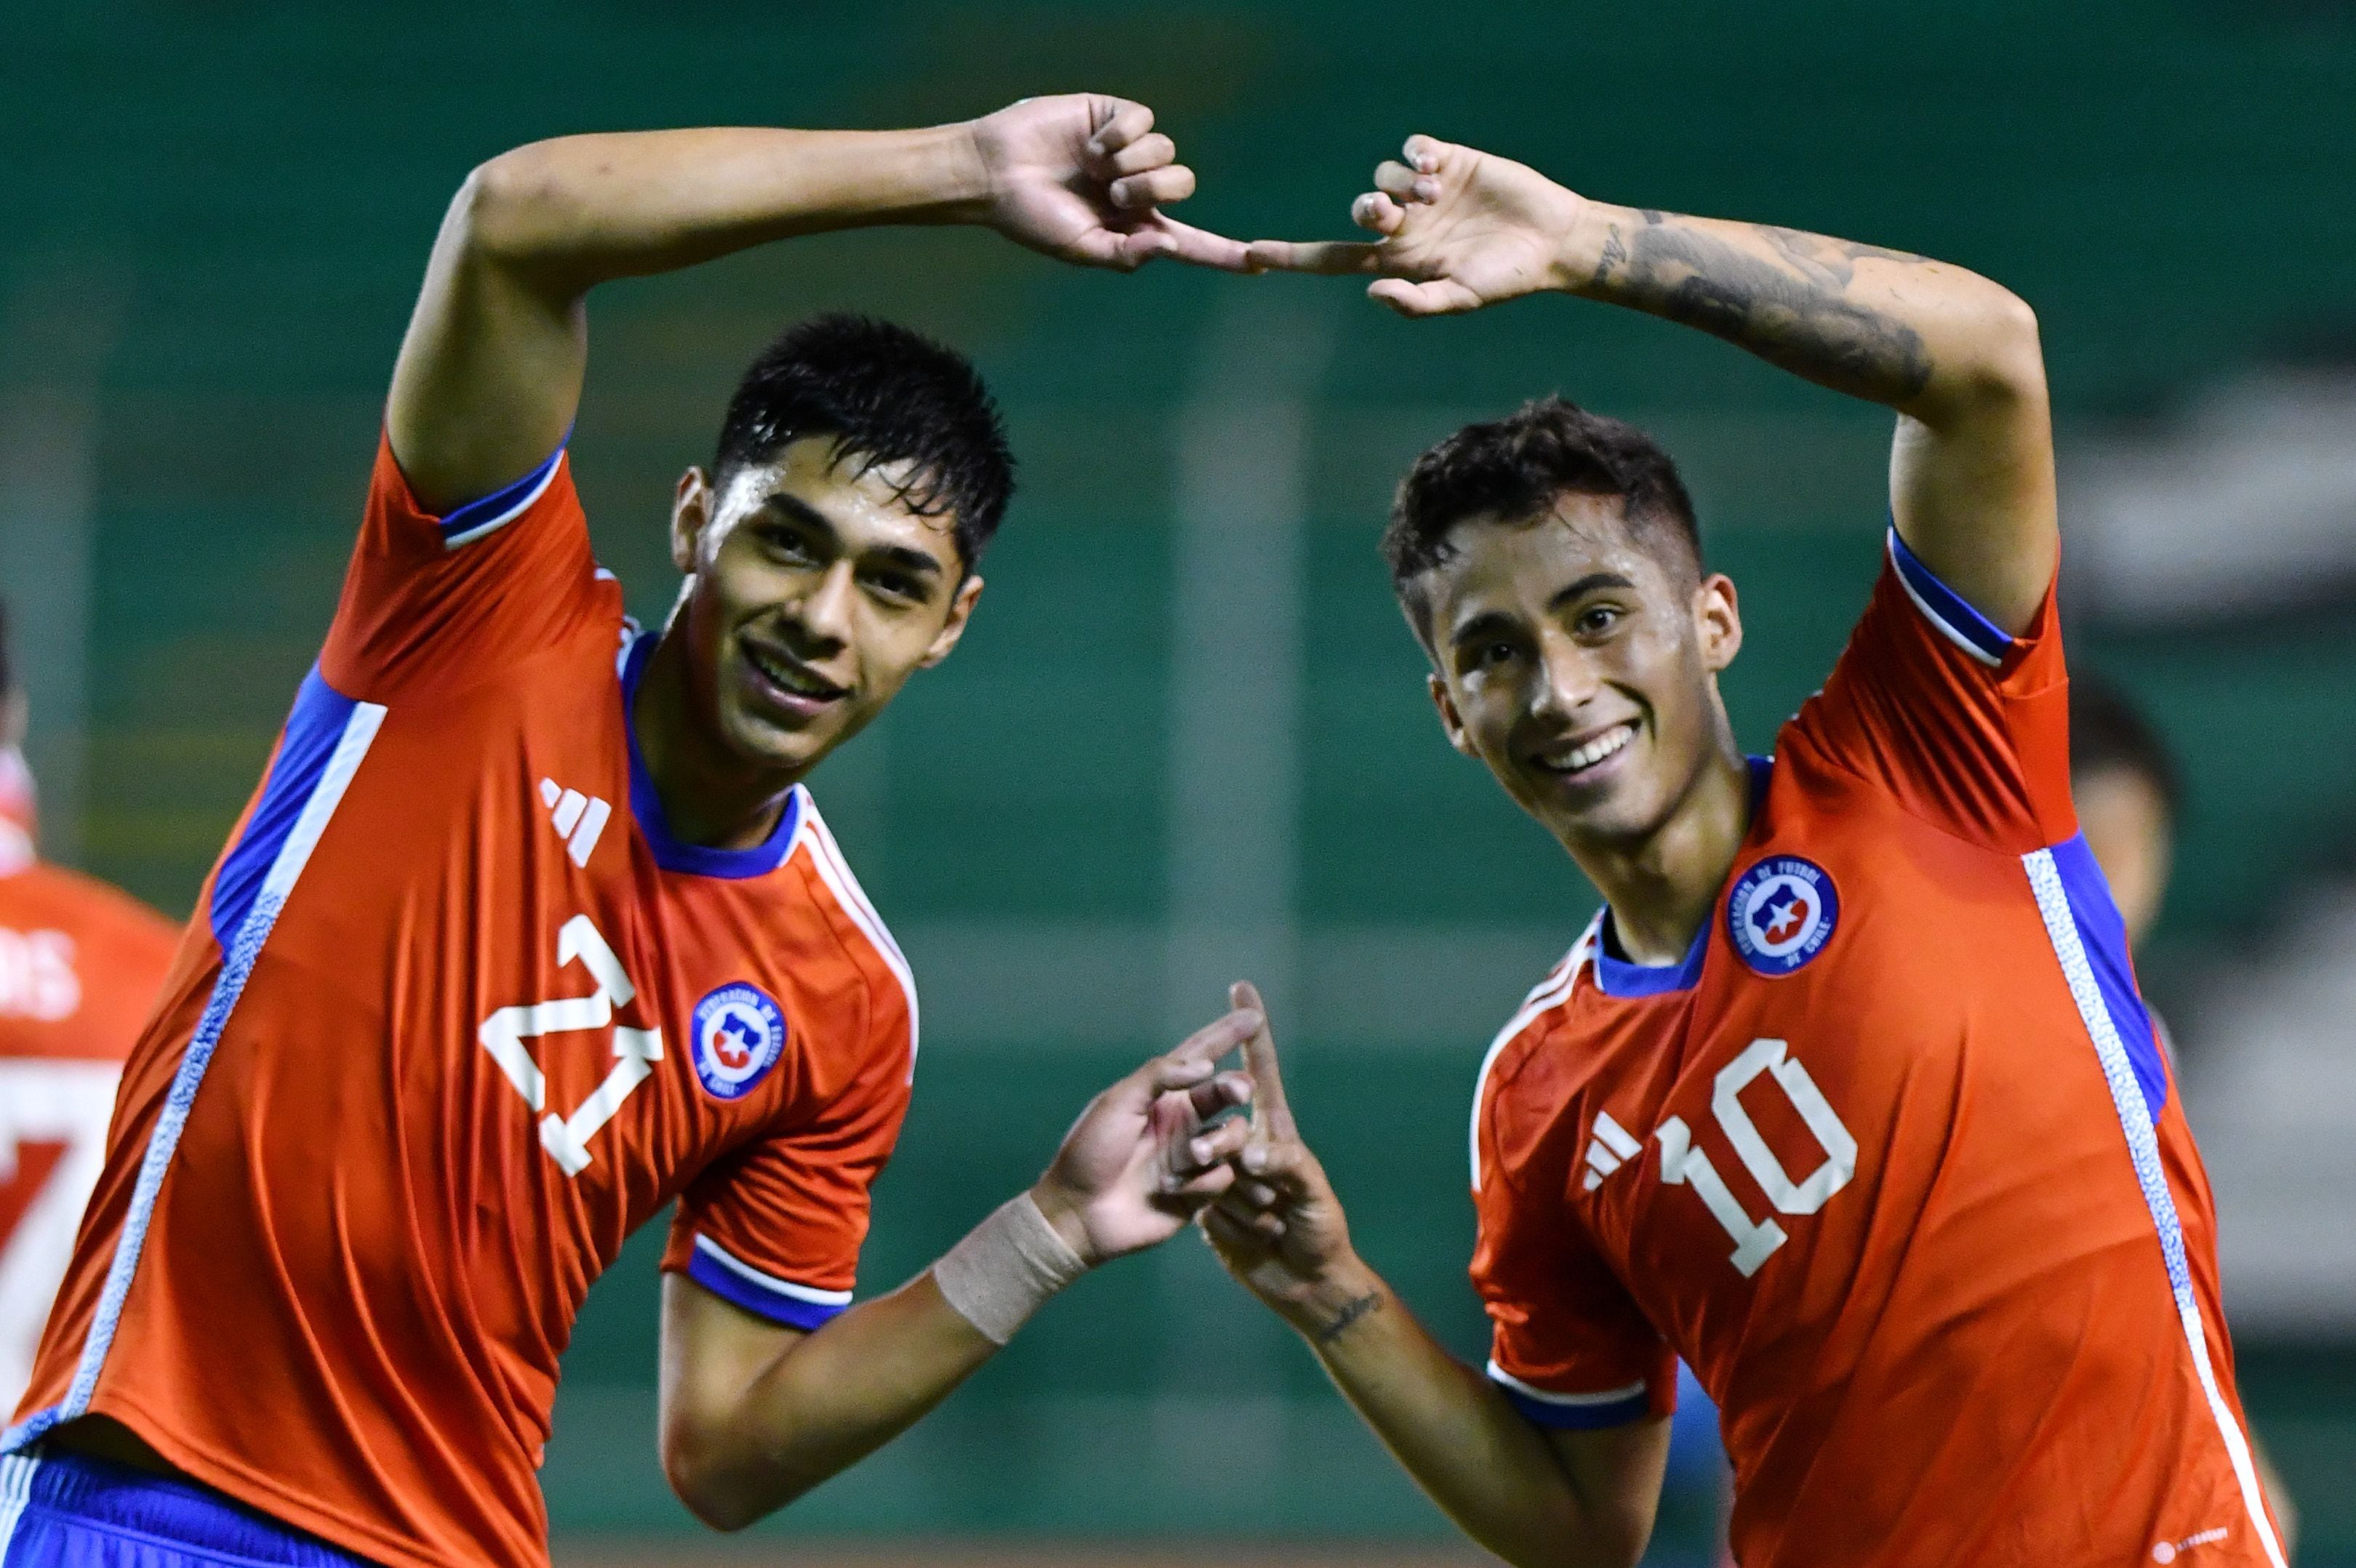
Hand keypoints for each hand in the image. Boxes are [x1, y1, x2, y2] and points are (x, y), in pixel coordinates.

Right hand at [965, 95, 1248, 272]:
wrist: (993, 173)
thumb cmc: (1032, 218)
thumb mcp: (1080, 249)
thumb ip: (1126, 255)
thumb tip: (1168, 247)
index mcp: (1136, 228)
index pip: (1191, 243)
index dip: (1226, 254)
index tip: (1262, 264)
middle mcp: (1140, 190)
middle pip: (1184, 184)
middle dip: (1152, 189)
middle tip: (1112, 195)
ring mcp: (1131, 152)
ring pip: (1168, 151)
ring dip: (1132, 163)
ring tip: (1094, 168)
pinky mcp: (1116, 117)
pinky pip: (1145, 120)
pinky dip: (1121, 134)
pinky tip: (1093, 143)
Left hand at [1029, 1006, 1259, 1265]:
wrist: (1079, 1212)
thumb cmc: (1091, 1151)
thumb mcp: (1117, 1102)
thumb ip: (1159, 1076)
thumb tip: (1204, 1065)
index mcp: (1163, 1094)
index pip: (1200, 1056)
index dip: (1226, 1035)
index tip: (1254, 1017)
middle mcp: (1183, 1120)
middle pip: (1226, 1093)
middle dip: (1237, 1086)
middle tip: (1238, 1091)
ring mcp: (1192, 1155)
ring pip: (1233, 1135)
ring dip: (1221, 1140)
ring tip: (1195, 1153)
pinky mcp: (1198, 1191)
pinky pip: (1222, 1177)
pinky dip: (1204, 1180)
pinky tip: (1174, 1188)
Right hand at [1197, 982, 1373, 1337]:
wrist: (1302, 1284)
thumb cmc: (1321, 1230)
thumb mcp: (1313, 1194)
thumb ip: (1285, 1165)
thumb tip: (1249, 1152)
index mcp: (1275, 1131)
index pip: (1260, 1072)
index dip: (1252, 1032)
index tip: (1241, 989)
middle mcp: (1246, 1144)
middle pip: (1220, 1124)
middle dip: (1229, 1155)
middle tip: (1264, 1192)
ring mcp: (1223, 1173)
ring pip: (1206, 1167)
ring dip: (1238, 1202)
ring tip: (1271, 1223)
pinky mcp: (1206, 1204)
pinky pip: (1199, 1200)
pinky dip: (1225, 1220)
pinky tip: (1252, 1237)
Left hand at [1244, 135, 1585, 315]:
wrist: (1551, 241)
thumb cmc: (1506, 278)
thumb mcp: (1463, 298)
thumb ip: (1418, 303)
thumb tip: (1372, 293)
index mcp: (1397, 261)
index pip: (1332, 258)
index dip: (1293, 256)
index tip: (1251, 254)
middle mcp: (1403, 225)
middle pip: (1361, 210)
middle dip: (1369, 209)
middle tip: (1391, 213)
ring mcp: (1423, 193)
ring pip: (1384, 175)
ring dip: (1401, 185)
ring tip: (1437, 195)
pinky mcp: (1448, 161)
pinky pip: (1413, 149)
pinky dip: (1417, 156)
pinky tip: (1437, 170)